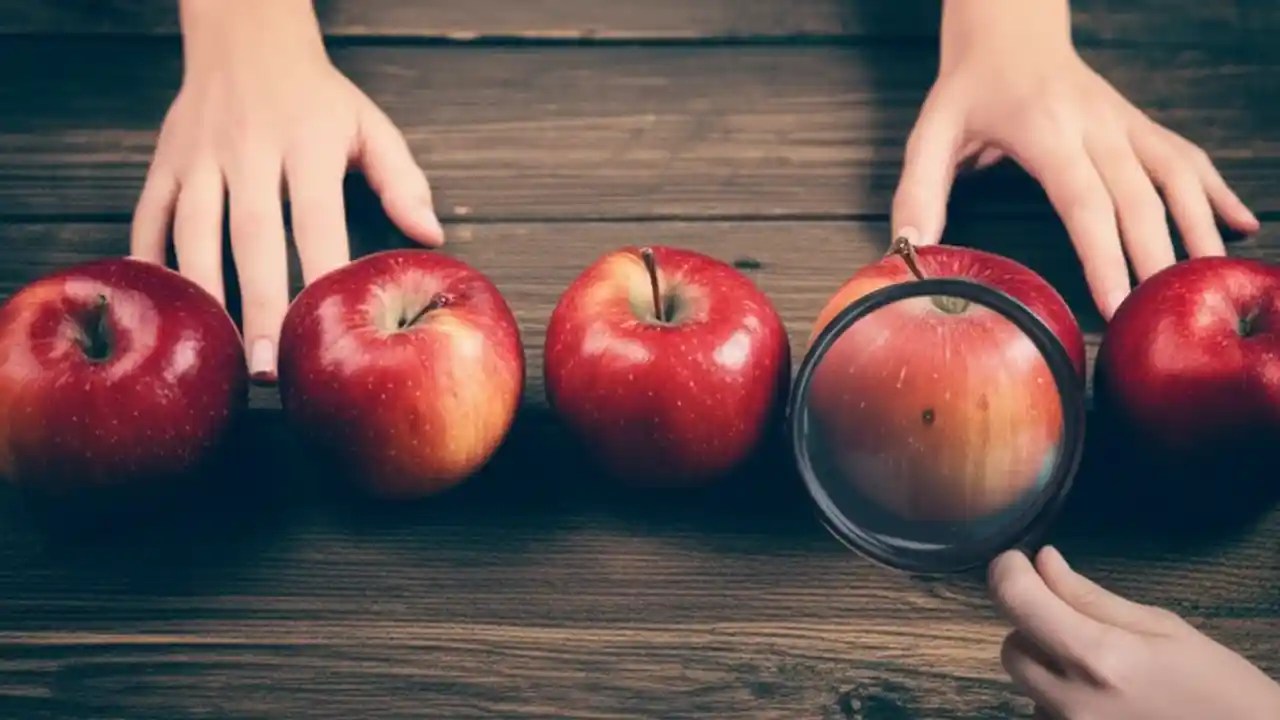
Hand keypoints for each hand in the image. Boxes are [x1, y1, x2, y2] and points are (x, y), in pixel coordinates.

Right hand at [130, 0, 443, 380]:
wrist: (246, 38)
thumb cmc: (318, 99)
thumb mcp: (370, 126)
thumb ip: (402, 180)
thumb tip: (430, 237)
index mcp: (306, 144)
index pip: (316, 218)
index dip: (321, 274)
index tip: (328, 328)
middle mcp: (248, 149)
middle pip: (251, 236)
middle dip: (259, 305)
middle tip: (268, 369)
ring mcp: (199, 156)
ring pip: (192, 233)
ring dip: (206, 296)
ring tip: (222, 352)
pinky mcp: (164, 161)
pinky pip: (149, 216)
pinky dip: (150, 263)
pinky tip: (169, 310)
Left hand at [893, 0, 1257, 318]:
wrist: (1010, 33)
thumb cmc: (970, 90)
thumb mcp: (930, 133)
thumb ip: (918, 190)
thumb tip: (908, 247)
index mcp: (1045, 130)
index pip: (1084, 200)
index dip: (1103, 254)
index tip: (1116, 303)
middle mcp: (1096, 126)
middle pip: (1138, 198)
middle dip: (1155, 259)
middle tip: (1162, 314)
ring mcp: (1125, 123)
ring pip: (1177, 176)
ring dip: (1199, 229)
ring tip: (1210, 282)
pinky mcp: (1141, 125)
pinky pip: (1188, 158)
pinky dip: (1218, 191)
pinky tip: (1241, 225)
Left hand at [988, 546, 1279, 718]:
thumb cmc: (1216, 683)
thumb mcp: (1160, 627)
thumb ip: (1091, 597)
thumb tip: (1041, 562)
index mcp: (1099, 658)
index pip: (1018, 602)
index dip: (1007, 573)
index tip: (1015, 562)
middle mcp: (1073, 701)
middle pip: (1011, 647)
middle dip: (1032, 626)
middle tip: (1074, 620)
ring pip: (1026, 684)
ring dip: (1047, 665)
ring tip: (1103, 667)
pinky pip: (1044, 711)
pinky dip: (1060, 696)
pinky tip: (1105, 696)